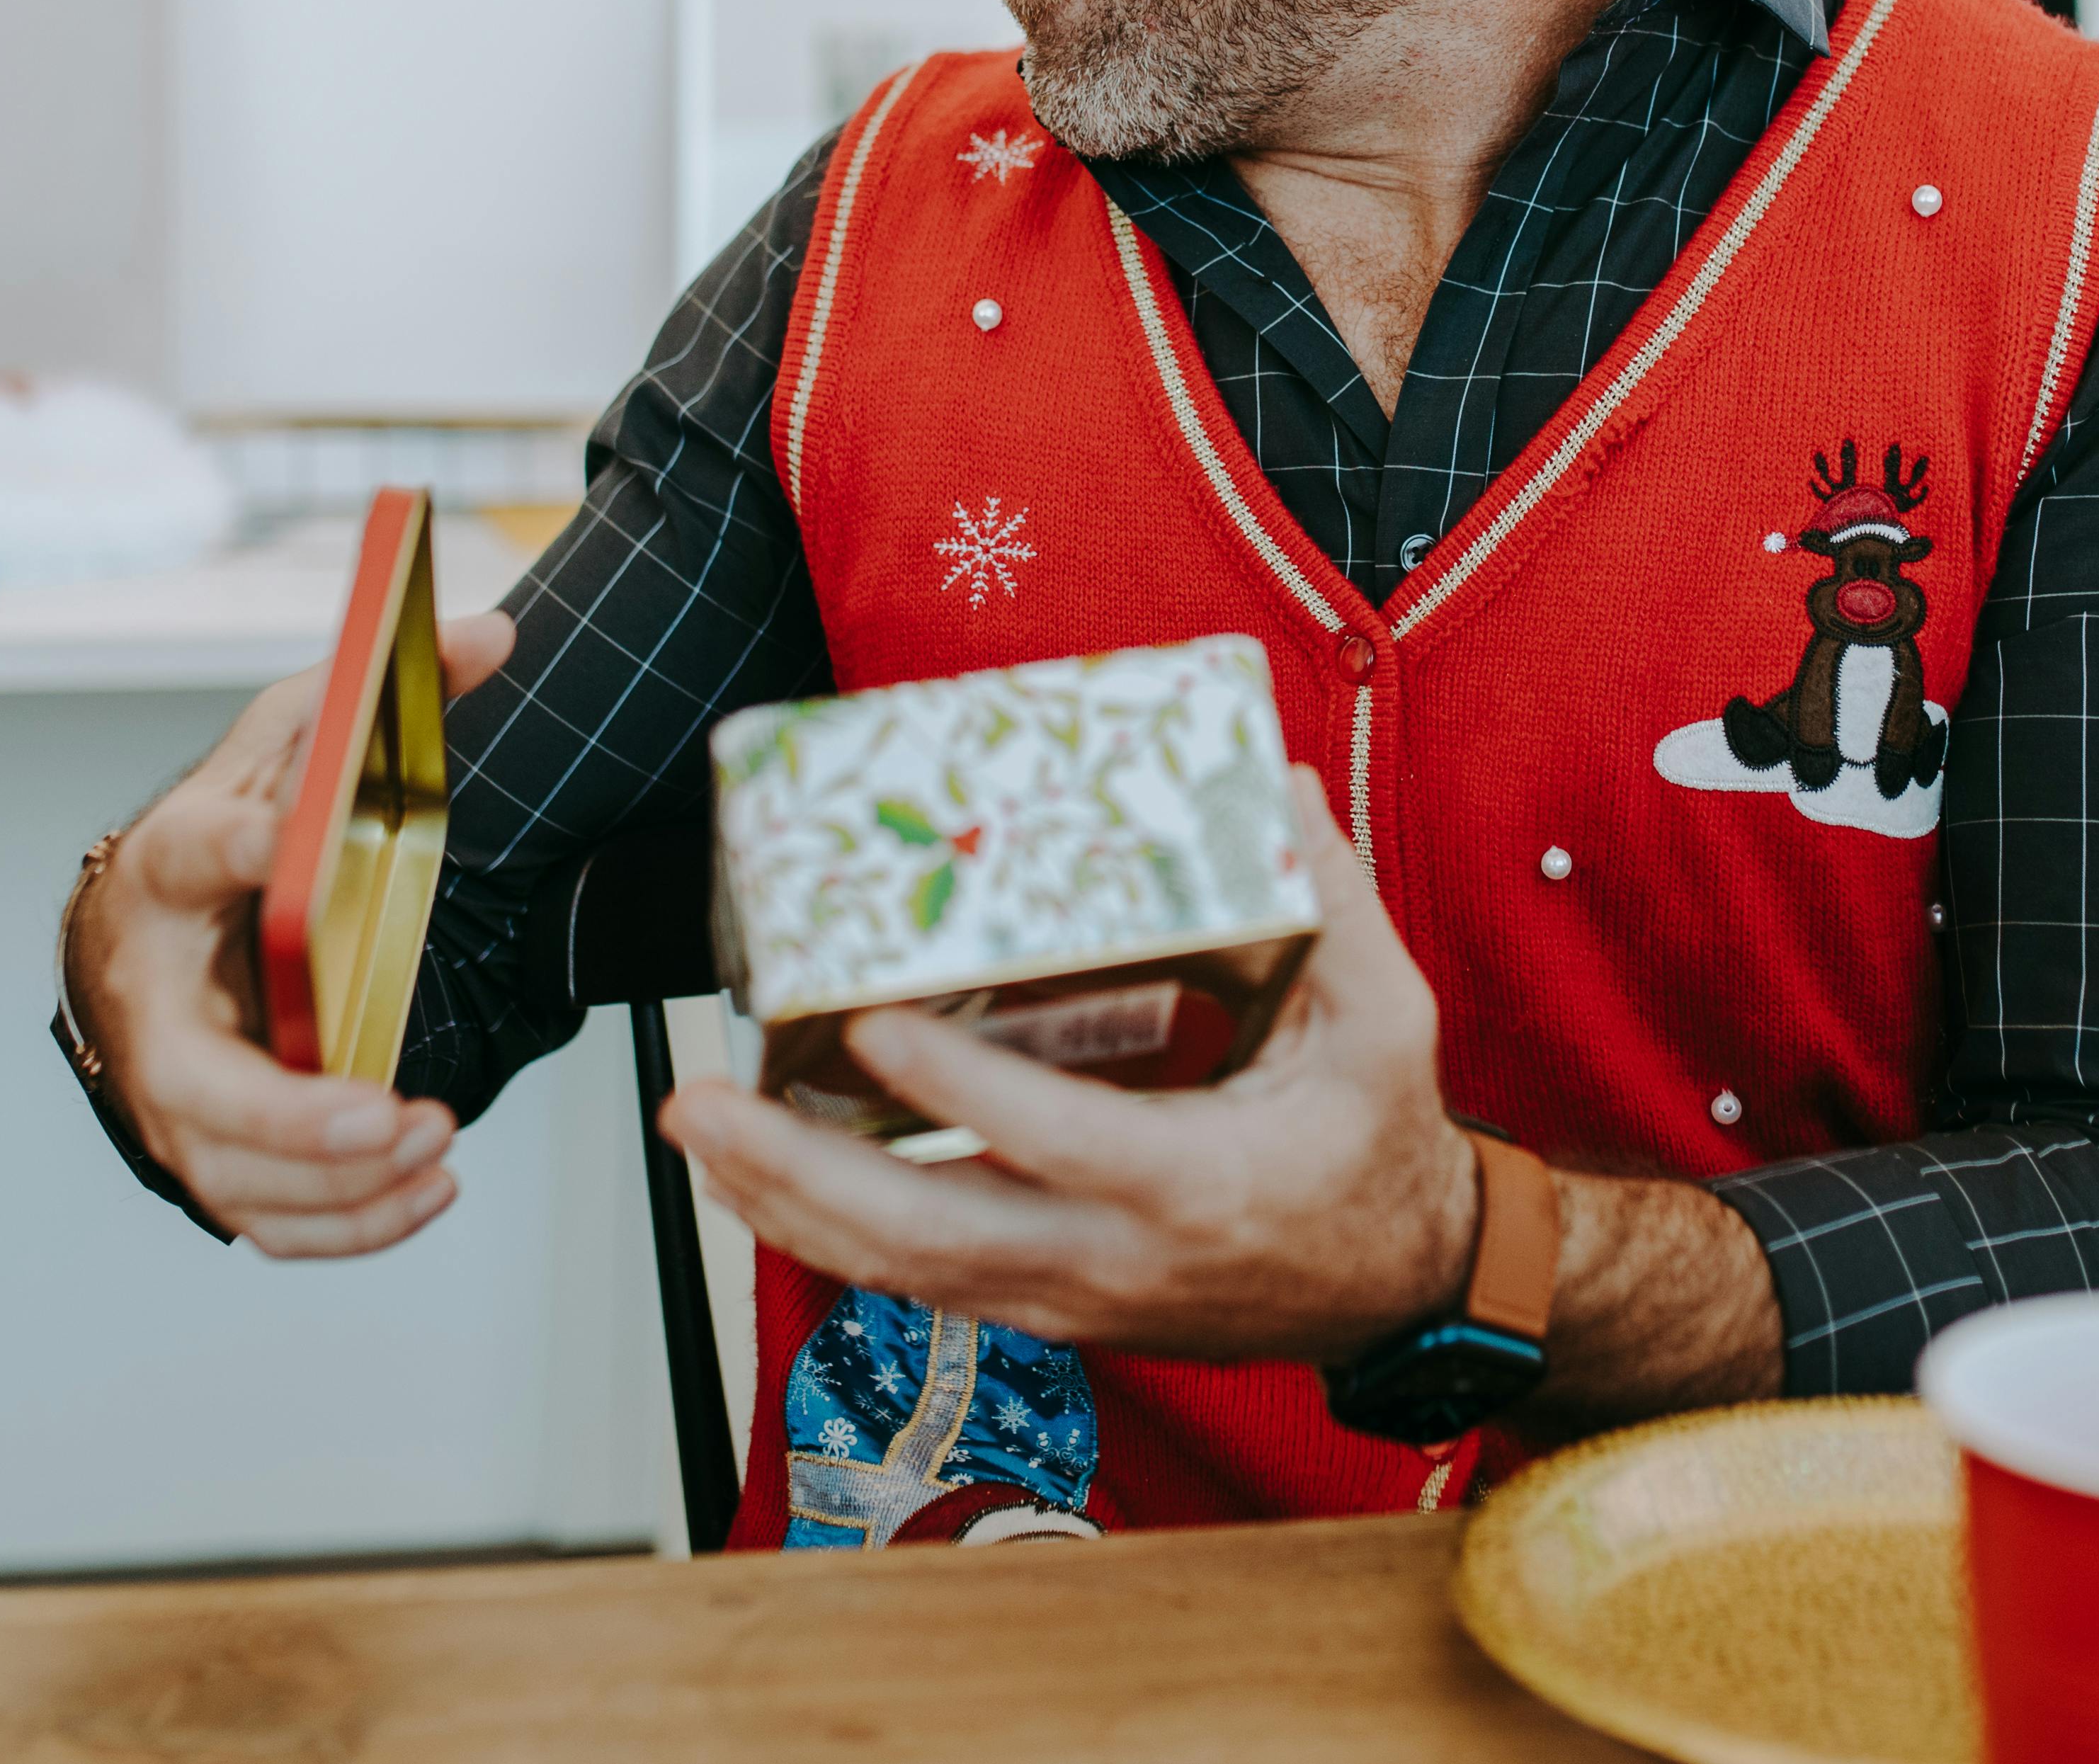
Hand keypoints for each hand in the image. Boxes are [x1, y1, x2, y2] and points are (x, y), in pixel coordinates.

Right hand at [64, 609, 514, 1257]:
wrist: (151, 921)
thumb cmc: (225, 832)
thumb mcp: (292, 738)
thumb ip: (385, 694)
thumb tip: (493, 638)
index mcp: (171, 869)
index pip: (196, 853)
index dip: (240, 848)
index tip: (286, 841)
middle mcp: (157, 995)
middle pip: (200, 1082)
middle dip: (294, 1115)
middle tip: (386, 1110)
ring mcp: (171, 1088)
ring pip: (238, 1171)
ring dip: (340, 1182)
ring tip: (434, 1145)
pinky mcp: (206, 1147)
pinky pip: (267, 1214)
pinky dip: (348, 1224)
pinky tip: (425, 1191)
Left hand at [661, 771, 1481, 1363]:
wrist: (1401, 1290)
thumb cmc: (1383, 1151)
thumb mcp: (1388, 1023)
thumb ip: (1337, 905)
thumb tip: (1276, 787)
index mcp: (1194, 1180)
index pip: (1050, 1139)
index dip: (954, 1090)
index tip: (870, 1023)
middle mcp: (1114, 1256)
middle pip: (928, 1236)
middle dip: (798, 1174)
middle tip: (700, 1102)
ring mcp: (1072, 1298)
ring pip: (903, 1274)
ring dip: (784, 1208)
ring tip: (697, 1131)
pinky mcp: (1051, 1310)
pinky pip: (922, 1284)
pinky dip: (830, 1236)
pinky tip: (764, 1182)